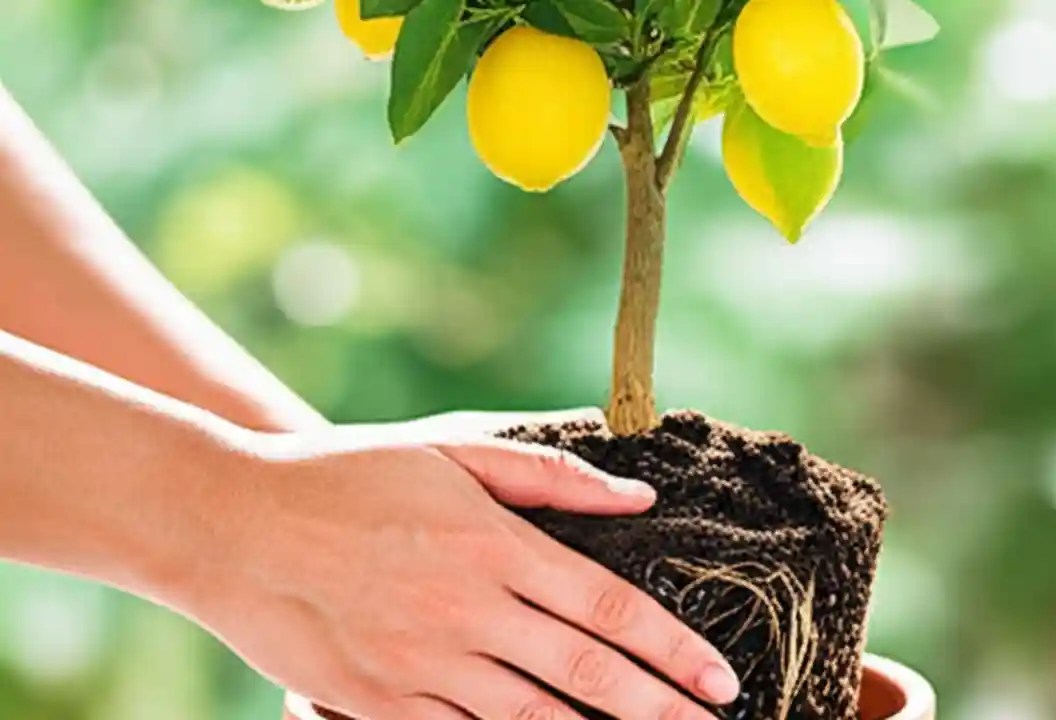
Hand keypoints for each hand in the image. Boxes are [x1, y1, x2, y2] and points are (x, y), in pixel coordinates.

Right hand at [189, 411, 738, 719]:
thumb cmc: (350, 474)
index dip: (675, 650)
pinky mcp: (380, 704)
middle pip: (588, 675)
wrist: (233, 522)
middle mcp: (469, 610)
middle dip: (662, 709)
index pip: (611, 609)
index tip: (721, 679)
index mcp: (495, 545)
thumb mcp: (452, 449)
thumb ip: (551, 474)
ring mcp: (423, 666)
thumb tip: (640, 494)